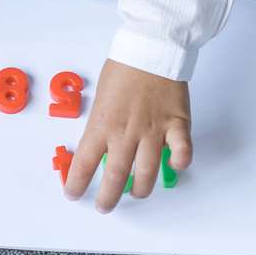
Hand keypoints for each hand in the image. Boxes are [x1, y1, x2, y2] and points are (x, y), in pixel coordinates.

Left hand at [63, 60, 193, 212]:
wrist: (152, 48)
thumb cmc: (123, 68)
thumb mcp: (101, 99)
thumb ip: (102, 125)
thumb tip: (100, 146)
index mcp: (102, 124)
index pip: (85, 163)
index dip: (78, 184)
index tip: (73, 195)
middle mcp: (126, 133)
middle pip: (116, 177)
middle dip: (108, 197)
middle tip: (105, 206)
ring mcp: (153, 130)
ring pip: (147, 172)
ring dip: (141, 188)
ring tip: (137, 192)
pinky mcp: (177, 124)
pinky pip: (182, 152)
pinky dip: (179, 163)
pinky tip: (175, 166)